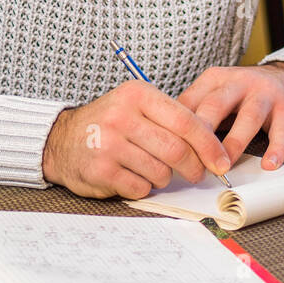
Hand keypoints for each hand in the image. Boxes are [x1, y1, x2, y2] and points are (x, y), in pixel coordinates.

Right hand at [41, 79, 231, 198]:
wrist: (61, 140)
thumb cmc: (109, 124)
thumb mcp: (137, 106)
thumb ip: (171, 119)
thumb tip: (212, 147)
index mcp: (137, 95)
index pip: (185, 120)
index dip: (209, 144)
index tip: (221, 160)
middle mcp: (121, 116)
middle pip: (176, 150)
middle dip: (193, 167)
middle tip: (196, 173)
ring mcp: (109, 144)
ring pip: (161, 172)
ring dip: (164, 177)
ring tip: (152, 169)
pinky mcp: (101, 170)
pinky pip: (140, 188)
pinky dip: (143, 187)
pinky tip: (131, 176)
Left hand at [176, 61, 283, 170]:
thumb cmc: (247, 93)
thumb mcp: (218, 93)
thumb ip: (196, 112)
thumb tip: (167, 139)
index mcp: (215, 79)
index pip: (191, 102)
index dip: (178, 128)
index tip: (171, 152)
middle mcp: (239, 82)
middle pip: (216, 106)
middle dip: (203, 135)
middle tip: (193, 161)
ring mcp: (265, 93)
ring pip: (248, 117)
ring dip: (234, 143)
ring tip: (225, 166)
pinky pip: (282, 129)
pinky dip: (276, 148)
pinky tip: (269, 163)